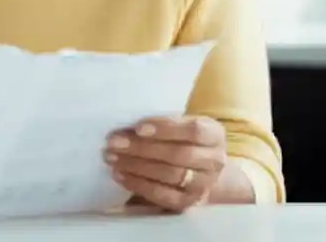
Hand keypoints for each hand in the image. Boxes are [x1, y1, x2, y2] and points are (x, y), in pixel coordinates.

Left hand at [103, 115, 227, 212]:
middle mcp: (214, 161)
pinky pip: (163, 195)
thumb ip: (161, 123)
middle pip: (178, 154)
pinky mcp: (188, 202)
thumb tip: (124, 126)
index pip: (194, 130)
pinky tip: (119, 174)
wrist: (201, 169)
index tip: (138, 127)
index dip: (166, 128)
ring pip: (170, 175)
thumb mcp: (181, 124)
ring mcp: (203, 185)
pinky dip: (139, 185)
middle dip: (142, 148)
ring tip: (111, 157)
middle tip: (113, 142)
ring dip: (136, 166)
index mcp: (214, 135)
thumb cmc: (182, 139)